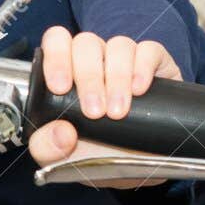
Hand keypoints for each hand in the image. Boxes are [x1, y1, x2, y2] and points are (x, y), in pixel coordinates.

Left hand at [27, 28, 183, 188]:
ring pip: (118, 45)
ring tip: (117, 111)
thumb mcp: (66, 158)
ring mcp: (126, 59)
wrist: (143, 163)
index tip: (60, 88)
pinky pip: (150, 50)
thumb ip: (47, 148)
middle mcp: (96, 59)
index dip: (56, 57)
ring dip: (116, 77)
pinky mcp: (157, 64)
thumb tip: (61, 132)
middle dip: (88, 77)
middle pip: (86, 43)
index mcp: (67, 71)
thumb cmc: (98, 153)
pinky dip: (143, 66)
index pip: (56, 41)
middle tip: (94, 112)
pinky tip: (139, 89)